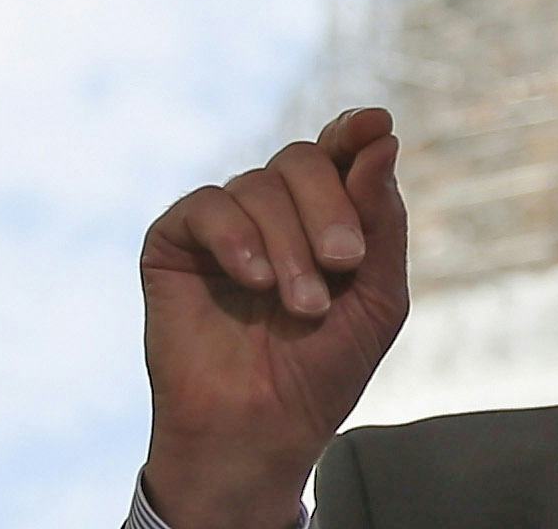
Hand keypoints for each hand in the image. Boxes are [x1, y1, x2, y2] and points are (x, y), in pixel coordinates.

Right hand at [138, 108, 410, 528]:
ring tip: (303, 306)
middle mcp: (274, 209)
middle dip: (330, 207)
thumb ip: (382, 218)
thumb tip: (381, 137)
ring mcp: (224, 223)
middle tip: (344, 262)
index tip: (375, 124)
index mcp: (325, 213)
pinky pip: (206, 205)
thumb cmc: (322, 371)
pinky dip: (236, 236)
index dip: (355, 131)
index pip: (339, 149)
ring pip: (259, 184)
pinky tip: (253, 280)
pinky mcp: (175, 243)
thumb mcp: (377, 296)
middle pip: (303, 158)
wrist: (260, 433)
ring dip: (290, 245)